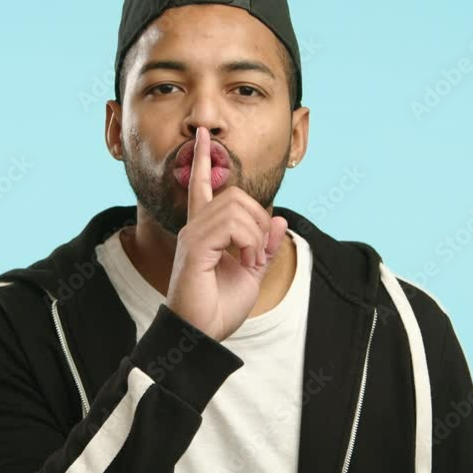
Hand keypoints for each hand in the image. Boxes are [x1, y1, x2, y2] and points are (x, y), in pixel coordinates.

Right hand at [165, 126, 287, 341]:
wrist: (201, 336)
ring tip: (249, 261)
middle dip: (259, 220)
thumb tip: (279, 220)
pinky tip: (244, 262)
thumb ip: (265, 248)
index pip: (202, 186)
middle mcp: (195, 228)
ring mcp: (193, 235)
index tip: (204, 136)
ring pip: (236, 207)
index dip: (204, 160)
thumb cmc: (219, 309)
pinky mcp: (195, 246)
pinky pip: (232, 226)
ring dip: (255, 235)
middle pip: (235, 195)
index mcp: (206, 232)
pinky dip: (249, 243)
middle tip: (258, 253)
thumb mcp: (252, 275)